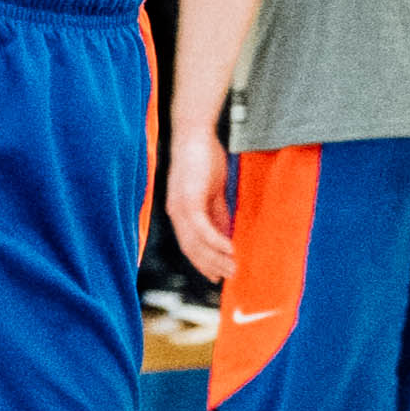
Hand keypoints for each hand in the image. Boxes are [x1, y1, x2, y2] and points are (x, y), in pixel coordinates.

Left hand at [168, 129, 234, 284]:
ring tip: (233, 268)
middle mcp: (176, 214)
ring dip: (215, 259)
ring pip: (197, 243)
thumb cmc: (204, 157)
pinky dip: (216, 241)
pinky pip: (203, 229)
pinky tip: (230, 249)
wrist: (195, 134)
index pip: (190, 244)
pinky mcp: (189, 201)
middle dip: (210, 266)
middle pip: (192, 250)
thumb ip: (218, 211)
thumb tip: (227, 232)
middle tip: (229, 276)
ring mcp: (181, 208)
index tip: (217, 275)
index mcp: (180, 212)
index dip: (203, 261)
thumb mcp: (213, 190)